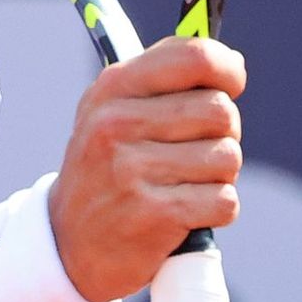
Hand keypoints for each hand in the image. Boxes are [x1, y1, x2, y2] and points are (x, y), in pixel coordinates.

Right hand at [45, 36, 246, 301]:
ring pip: (228, 157)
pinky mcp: (154, 214)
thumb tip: (232, 64)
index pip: (192, 58)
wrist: (69, 244)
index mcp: (112, 89)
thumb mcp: (114, 112)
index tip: (232, 83)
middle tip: (195, 152)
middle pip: (220, 111)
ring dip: (220, 176)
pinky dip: (216, 210)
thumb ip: (163, 81)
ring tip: (185, 184)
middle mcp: (118, 124)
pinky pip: (224, 201)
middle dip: (222, 134)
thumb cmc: (108, 169)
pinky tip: (186, 212)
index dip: (225, 68)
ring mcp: (132, 169)